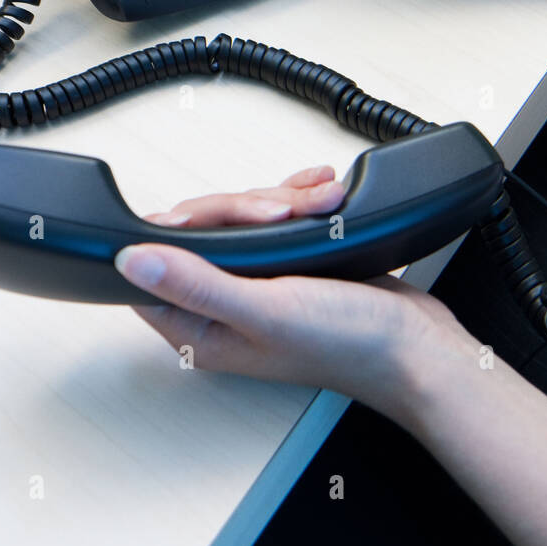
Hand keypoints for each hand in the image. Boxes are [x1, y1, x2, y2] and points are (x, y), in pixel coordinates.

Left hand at [115, 163, 475, 422]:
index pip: (155, 267)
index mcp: (201, 330)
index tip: (217, 216)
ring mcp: (257, 286)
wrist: (415, 347)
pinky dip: (300, 202)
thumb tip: (131, 258)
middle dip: (246, 209)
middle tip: (283, 216)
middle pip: (201, 231)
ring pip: (242, 219)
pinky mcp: (289, 268)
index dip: (178, 229)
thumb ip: (196, 284)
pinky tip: (324, 198)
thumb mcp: (265, 311)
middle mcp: (223, 309)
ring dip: (281, 201)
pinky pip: (276, 219)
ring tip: (321, 207)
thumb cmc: (347, 346)